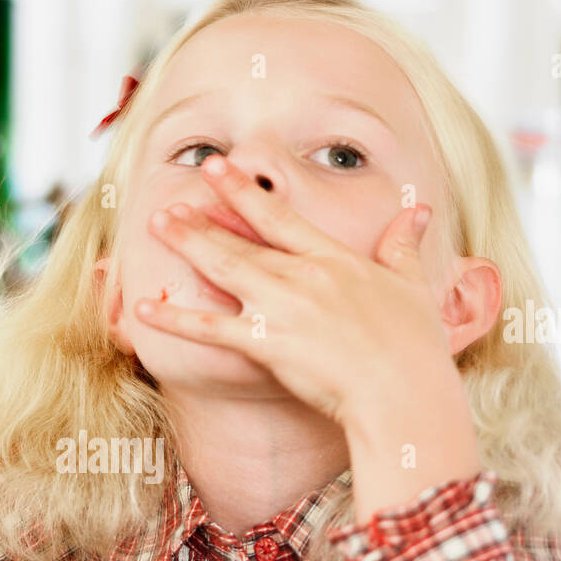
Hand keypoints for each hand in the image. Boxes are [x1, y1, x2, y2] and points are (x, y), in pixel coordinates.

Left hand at [135, 154, 458, 429]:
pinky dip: (175, 320)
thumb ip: (403, 246)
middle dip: (203, 217)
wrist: (402, 392)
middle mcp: (302, 276)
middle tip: (170, 202)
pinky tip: (144, 309)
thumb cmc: (414, 348)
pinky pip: (211, 330)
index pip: (279, 216)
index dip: (242, 190)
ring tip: (156, 227)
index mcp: (334, 259)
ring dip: (187, 246)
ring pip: (223, 268)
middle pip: (241, 238)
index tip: (216, 168)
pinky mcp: (268, 345)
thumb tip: (416, 212)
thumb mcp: (413, 287)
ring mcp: (282, 308)